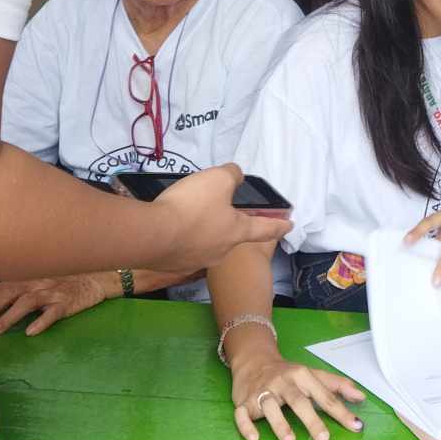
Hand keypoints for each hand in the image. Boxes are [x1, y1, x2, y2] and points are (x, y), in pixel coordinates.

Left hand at [0, 272, 110, 335]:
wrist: (98, 277)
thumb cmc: (66, 279)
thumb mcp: (43, 277)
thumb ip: (23, 286)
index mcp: (30, 275)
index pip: (3, 286)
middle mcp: (38, 281)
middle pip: (9, 291)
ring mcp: (53, 291)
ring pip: (28, 301)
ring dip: (10, 316)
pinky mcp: (68, 302)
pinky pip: (53, 312)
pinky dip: (41, 322)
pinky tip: (31, 332)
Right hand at [150, 164, 291, 270]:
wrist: (150, 235)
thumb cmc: (192, 206)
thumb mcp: (218, 179)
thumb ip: (232, 175)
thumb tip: (235, 178)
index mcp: (237, 232)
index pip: (265, 228)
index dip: (279, 224)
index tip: (290, 225)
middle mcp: (221, 251)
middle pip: (231, 236)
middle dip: (229, 224)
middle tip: (219, 209)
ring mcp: (196, 261)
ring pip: (206, 242)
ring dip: (203, 230)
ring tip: (190, 214)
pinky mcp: (173, 264)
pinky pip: (183, 247)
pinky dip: (182, 236)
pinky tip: (172, 225)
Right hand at [229, 338, 365, 439]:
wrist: (254, 360)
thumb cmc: (288, 374)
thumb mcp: (313, 375)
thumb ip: (337, 386)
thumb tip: (361, 398)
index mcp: (302, 376)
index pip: (324, 395)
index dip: (340, 411)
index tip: (355, 426)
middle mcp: (283, 383)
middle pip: (298, 400)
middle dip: (311, 419)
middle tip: (323, 438)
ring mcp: (262, 392)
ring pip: (270, 407)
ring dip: (280, 424)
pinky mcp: (244, 402)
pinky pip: (242, 414)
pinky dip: (246, 426)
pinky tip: (254, 438)